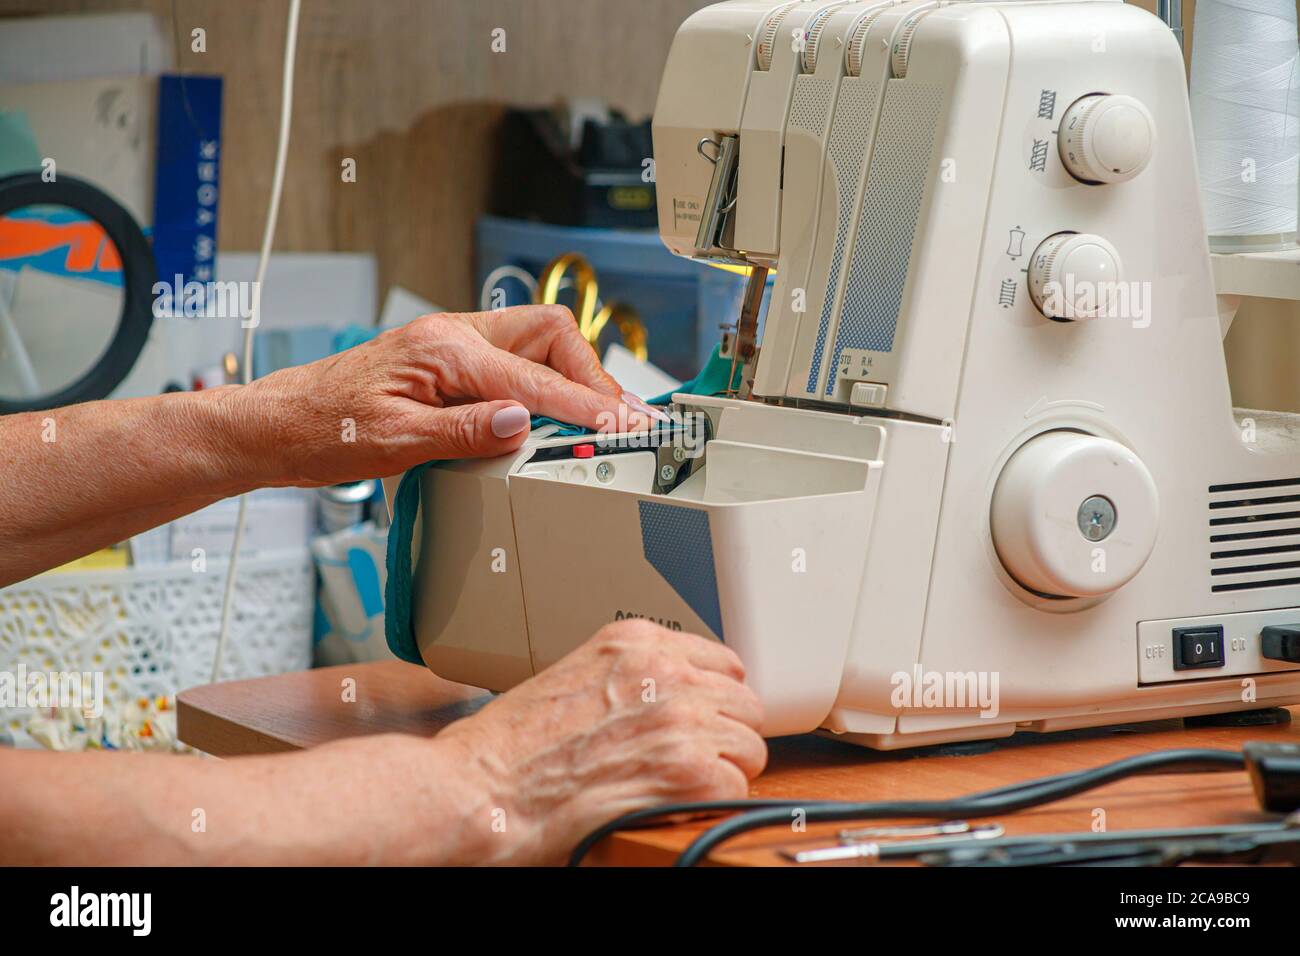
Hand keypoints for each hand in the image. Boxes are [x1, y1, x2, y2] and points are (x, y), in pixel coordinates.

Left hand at [231, 305, 666, 486]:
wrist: (280, 423)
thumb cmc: (323, 432)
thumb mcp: (395, 443)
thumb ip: (463, 431)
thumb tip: (520, 423)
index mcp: (444, 350)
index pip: (533, 377)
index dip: (583, 406)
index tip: (620, 426)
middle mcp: (453, 335)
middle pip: (551, 333)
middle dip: (591, 373)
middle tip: (619, 418)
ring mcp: (452, 343)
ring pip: (537, 339)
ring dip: (572, 374)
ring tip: (600, 416)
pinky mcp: (449, 359)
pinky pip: (515, 357)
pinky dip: (546, 379)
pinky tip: (556, 408)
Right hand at [436, 620, 766, 864]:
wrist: (483, 789)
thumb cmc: (510, 747)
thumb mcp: (575, 677)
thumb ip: (630, 677)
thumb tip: (671, 699)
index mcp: (636, 642)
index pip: (722, 661)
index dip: (716, 698)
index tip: (706, 719)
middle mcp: (665, 671)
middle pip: (744, 703)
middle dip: (724, 735)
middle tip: (692, 761)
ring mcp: (680, 719)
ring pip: (749, 746)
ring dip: (722, 770)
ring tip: (679, 787)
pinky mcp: (687, 772)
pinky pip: (736, 787)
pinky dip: (712, 803)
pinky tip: (674, 804)